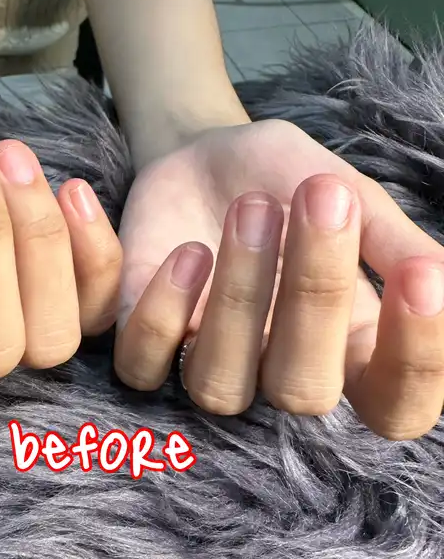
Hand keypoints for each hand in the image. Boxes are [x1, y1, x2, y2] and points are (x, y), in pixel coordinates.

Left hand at [115, 119, 443, 439]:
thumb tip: (442, 279)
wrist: (209, 152)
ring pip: (219, 387)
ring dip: (237, 299)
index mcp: (349, 350)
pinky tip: (188, 249)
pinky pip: (144, 364)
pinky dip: (163, 310)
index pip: (396, 406)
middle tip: (323, 197)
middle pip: (303, 395)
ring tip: (252, 207)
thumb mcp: (351, 196)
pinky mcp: (146, 343)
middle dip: (315, 298)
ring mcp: (210, 363)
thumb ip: (392, 244)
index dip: (416, 361)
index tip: (421, 279)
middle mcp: (280, 372)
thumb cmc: (291, 180)